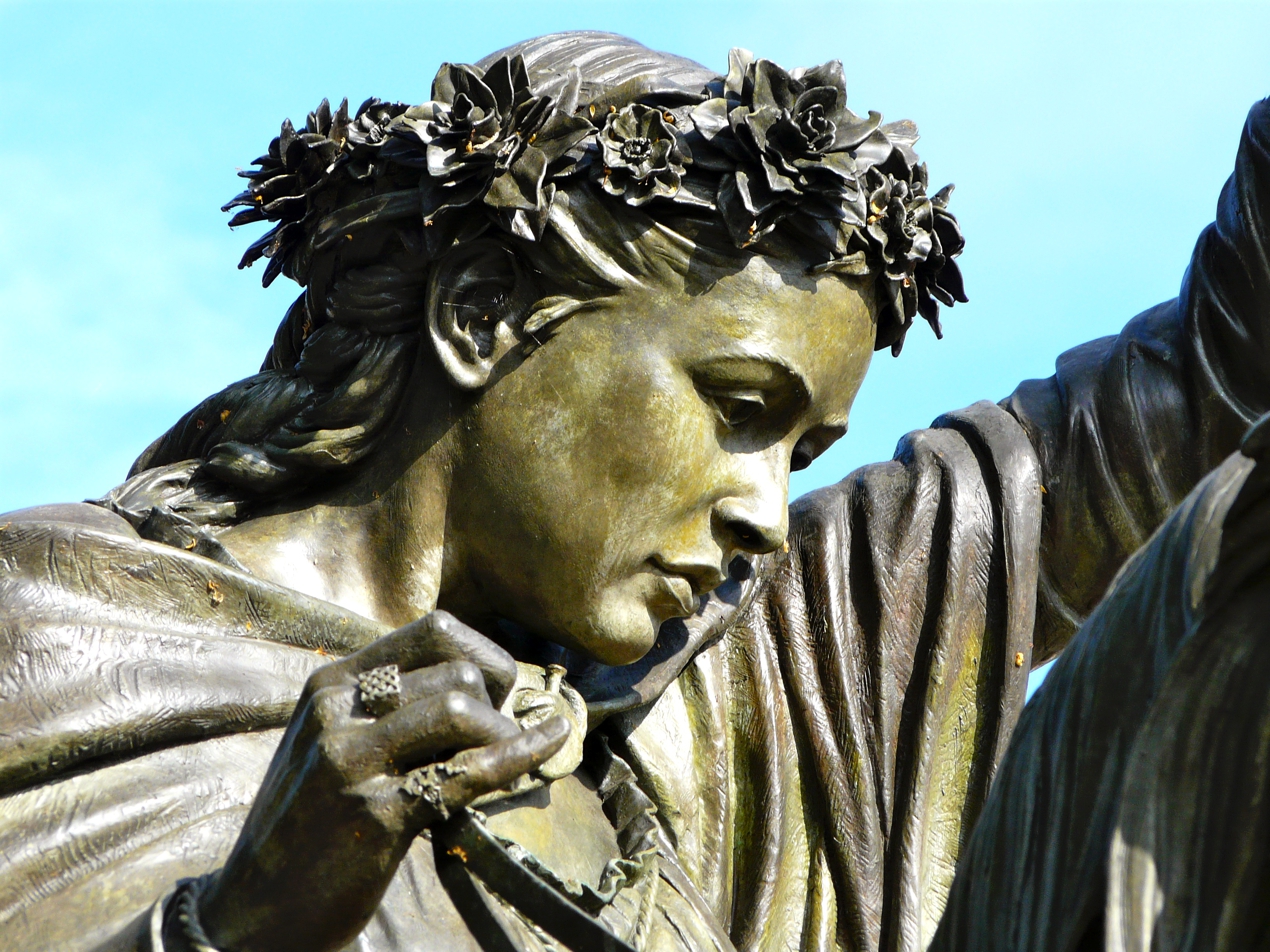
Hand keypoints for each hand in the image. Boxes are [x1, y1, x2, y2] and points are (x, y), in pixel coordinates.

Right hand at [191, 611, 569, 951]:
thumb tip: (478, 680)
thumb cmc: (309, 823)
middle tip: (496, 738)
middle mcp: (337, 710)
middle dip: (496, 702)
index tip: (494, 691)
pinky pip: (470, 770)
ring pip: (461, 709)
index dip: (482, 656)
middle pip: (457, 672)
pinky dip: (522, 754)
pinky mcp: (377, 814)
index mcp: (331, 684)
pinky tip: (550, 743)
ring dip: (501, 734)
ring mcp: (352, 760)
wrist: (254, 910)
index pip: (434, 630)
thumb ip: (387, 705)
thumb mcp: (329, 741)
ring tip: (501, 761)